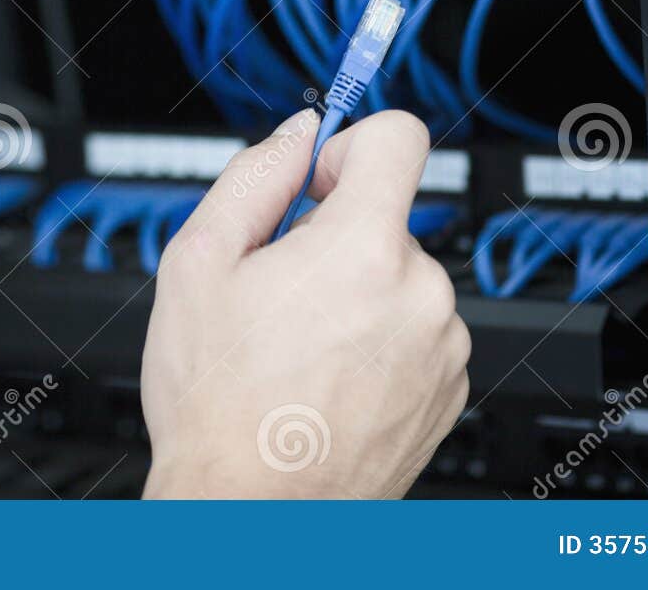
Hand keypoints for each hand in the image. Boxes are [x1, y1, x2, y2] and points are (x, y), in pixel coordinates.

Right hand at [140, 110, 469, 498]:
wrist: (249, 512)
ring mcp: (442, 347)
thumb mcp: (198, 262)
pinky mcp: (449, 391)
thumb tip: (294, 135)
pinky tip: (328, 380)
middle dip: (335, 240)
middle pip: (387, 219)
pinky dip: (379, 343)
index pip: (398, 137)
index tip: (317, 182)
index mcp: (363, 248)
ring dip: (359, 296)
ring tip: (299, 350)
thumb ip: (254, 176)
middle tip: (278, 296)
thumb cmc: (218, 403)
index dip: (348, 145)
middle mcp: (421, 293)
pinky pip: (417, 332)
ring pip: (401, 279)